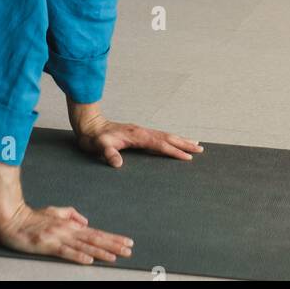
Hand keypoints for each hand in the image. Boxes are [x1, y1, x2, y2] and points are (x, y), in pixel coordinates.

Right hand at [0, 201, 133, 266]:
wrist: (12, 219)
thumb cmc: (32, 217)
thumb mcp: (54, 212)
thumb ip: (71, 214)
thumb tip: (86, 221)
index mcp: (70, 225)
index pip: (96, 232)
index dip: (112, 238)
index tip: (127, 242)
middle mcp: (67, 231)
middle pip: (94, 239)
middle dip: (113, 245)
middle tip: (129, 250)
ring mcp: (58, 237)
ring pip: (84, 245)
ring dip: (101, 251)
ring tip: (115, 256)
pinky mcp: (47, 244)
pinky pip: (65, 252)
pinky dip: (77, 255)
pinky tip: (89, 259)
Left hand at [74, 116, 203, 167]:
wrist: (88, 124)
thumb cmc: (93, 138)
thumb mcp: (98, 146)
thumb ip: (108, 153)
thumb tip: (118, 163)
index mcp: (136, 135)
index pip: (159, 144)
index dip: (173, 151)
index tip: (188, 157)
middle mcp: (141, 131)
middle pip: (167, 137)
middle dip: (184, 143)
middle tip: (201, 148)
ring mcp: (140, 131)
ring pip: (165, 136)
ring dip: (180, 140)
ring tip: (195, 144)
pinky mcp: (138, 133)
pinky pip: (159, 136)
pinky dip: (170, 139)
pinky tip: (174, 141)